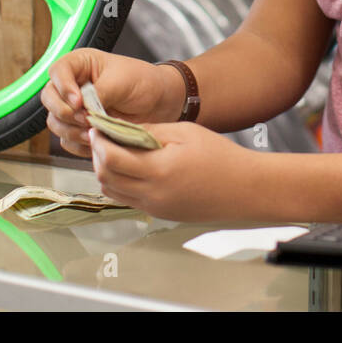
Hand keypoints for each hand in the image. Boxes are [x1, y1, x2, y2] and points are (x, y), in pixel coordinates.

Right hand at [43, 48, 180, 157]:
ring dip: (71, 130)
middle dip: (64, 112)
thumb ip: (99, 93)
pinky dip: (78, 144)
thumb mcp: (121, 81)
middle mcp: (73, 85)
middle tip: (85, 119)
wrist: (160, 102)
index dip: (63, 87)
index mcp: (80, 65)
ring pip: (55, 122)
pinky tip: (96, 140)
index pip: (57, 71)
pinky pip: (68, 140)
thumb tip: (83, 110)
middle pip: (49, 99)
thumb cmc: (143, 81)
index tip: (79, 101)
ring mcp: (75, 108)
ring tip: (93, 131)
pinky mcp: (81, 129)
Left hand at [89, 122, 261, 221]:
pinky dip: (121, 184)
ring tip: (113, 152)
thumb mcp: (185, 132)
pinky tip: (131, 167)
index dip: (98, 142)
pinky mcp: (160, 214)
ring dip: (106, 172)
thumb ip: (151, 131)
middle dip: (97, 156)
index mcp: (159, 170)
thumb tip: (123, 129)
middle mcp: (152, 194)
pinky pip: (129, 200)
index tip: (97, 128)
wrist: (244, 189)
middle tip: (100, 139)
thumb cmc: (221, 158)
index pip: (111, 159)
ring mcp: (155, 208)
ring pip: (113, 192)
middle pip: (106, 178)